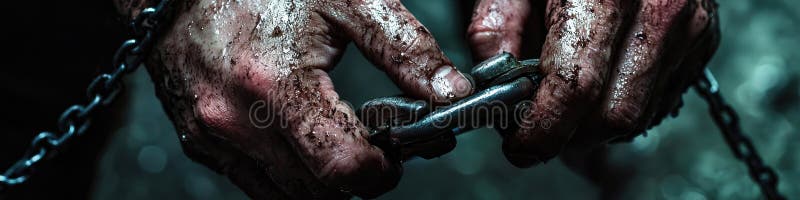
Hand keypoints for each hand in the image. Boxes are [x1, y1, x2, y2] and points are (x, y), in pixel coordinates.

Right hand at [130, 0, 472, 198]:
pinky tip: (302, 135)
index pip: (343, 168)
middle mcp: (236, 121)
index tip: (395, 151)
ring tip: (337, 135)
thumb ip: (401, 48)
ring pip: (288, 195)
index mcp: (276, 84)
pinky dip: (289, 172)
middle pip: (320, 191)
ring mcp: (213, 136)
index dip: (382, 169)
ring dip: (323, 179)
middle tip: (373, 140)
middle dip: (356, 176)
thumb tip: (449, 92)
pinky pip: (256, 182)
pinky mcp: (199, 140)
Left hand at [467, 0, 718, 166]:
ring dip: (595, 125)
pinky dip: (624, 104)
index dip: (543, 129)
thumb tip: (492, 86)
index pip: (574, 87)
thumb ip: (497, 27)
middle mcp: (658, 10)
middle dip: (569, 134)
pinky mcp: (703, 39)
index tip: (520, 145)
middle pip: (613, 115)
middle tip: (537, 125)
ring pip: (639, 115)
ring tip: (567, 98)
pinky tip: (602, 79)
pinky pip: (661, 100)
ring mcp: (689, 27)